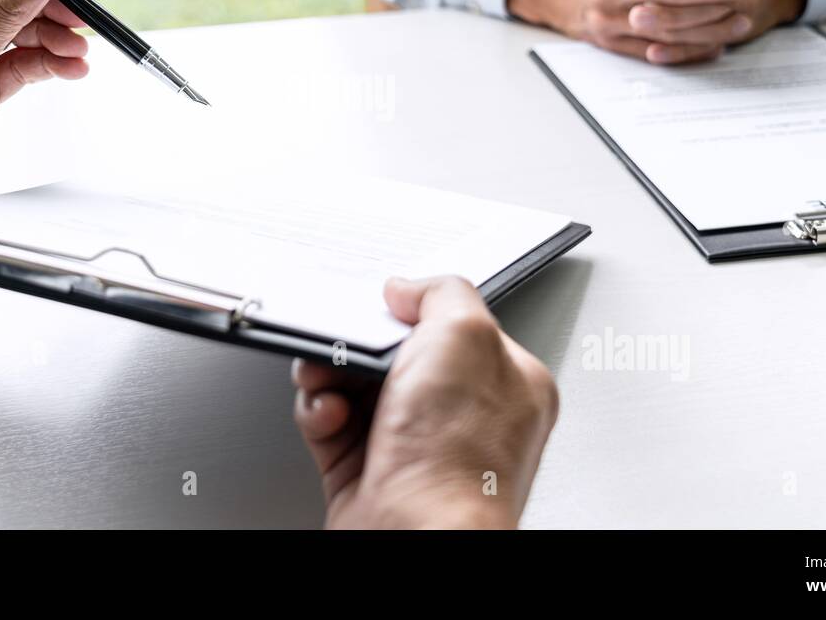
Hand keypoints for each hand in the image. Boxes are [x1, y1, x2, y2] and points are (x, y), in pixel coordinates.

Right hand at [292, 275, 557, 528]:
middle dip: (359, 342)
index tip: (388, 306)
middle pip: (397, 353)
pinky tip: (328, 413)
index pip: (457, 324)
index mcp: (506, 381)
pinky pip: (330, 422)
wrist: (416, 538)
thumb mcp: (464, 335)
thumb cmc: (458, 457)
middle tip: (348, 342)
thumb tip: (409, 288)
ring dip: (330, 372)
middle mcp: (463, 416)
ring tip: (327, 375)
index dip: (416, 311)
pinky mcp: (366, 470)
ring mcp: (413, 445)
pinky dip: (319, 411)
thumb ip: (441, 293)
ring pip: (356, 385)